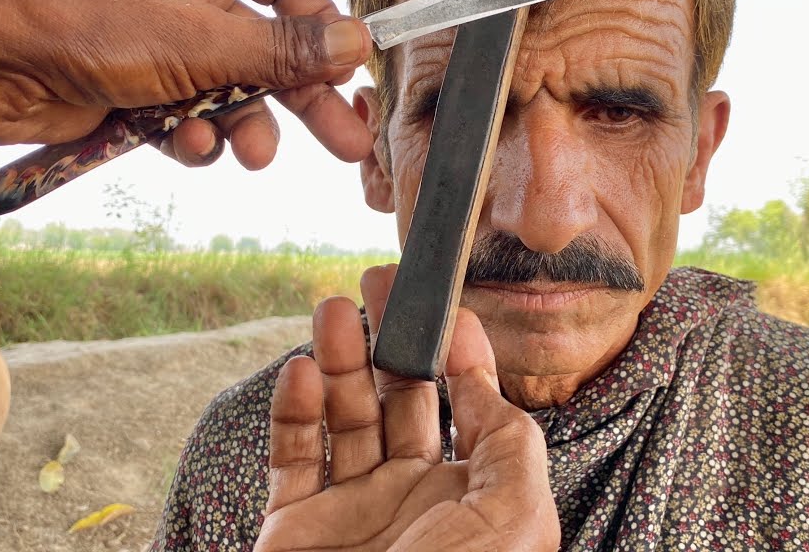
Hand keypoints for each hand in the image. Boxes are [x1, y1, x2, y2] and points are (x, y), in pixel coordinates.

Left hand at [0, 0, 372, 174]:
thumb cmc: (76, 17)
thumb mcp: (197, 38)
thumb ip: (281, 50)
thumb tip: (354, 44)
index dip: (324, 31)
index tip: (350, 77)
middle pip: (267, 49)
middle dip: (300, 100)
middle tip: (345, 144)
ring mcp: (158, 41)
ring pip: (229, 92)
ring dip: (241, 127)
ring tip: (246, 155)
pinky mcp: (132, 88)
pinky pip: (186, 116)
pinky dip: (192, 136)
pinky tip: (185, 146)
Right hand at [255, 265, 559, 551]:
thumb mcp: (515, 523)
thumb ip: (513, 446)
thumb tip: (489, 388)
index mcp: (475, 503)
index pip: (472, 411)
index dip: (464, 355)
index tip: (452, 308)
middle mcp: (415, 503)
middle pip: (404, 400)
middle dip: (394, 339)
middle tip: (380, 281)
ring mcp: (352, 513)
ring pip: (346, 417)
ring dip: (342, 358)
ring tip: (336, 307)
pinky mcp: (294, 528)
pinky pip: (293, 457)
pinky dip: (295, 411)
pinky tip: (305, 370)